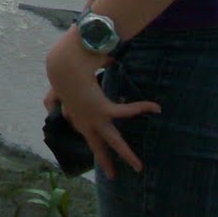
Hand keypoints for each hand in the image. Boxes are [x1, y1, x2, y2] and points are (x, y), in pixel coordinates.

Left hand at [44, 29, 159, 178]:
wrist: (62, 62)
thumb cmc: (67, 61)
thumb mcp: (73, 58)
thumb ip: (82, 53)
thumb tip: (98, 41)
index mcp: (73, 110)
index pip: (80, 125)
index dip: (86, 130)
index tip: (89, 135)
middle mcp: (82, 117)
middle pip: (96, 143)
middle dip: (105, 159)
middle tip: (113, 175)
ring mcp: (92, 117)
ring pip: (112, 140)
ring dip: (125, 154)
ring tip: (138, 167)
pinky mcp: (101, 111)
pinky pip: (125, 112)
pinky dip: (140, 107)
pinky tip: (155, 107)